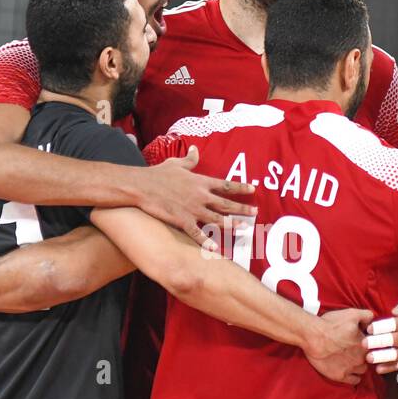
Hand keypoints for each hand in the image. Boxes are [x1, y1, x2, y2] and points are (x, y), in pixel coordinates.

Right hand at [136, 146, 256, 248]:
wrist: (141, 186)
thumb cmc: (158, 174)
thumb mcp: (175, 163)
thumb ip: (189, 159)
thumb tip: (196, 149)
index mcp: (200, 182)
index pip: (225, 184)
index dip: (240, 187)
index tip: (253, 189)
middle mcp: (200, 196)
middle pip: (226, 204)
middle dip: (242, 209)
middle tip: (255, 212)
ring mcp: (192, 210)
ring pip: (217, 219)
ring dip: (232, 225)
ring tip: (244, 229)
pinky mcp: (182, 221)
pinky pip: (197, 234)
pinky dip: (207, 241)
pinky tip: (216, 249)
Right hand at [303, 307, 372, 384]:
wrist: (312, 336)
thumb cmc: (330, 324)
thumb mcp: (351, 314)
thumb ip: (366, 316)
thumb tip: (372, 319)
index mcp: (366, 343)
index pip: (374, 345)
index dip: (368, 342)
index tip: (361, 339)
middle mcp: (361, 357)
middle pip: (370, 358)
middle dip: (363, 353)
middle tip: (353, 348)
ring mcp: (351, 368)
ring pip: (363, 369)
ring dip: (359, 365)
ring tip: (351, 359)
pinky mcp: (341, 376)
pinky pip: (355, 380)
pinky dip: (354, 376)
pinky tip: (348, 369)